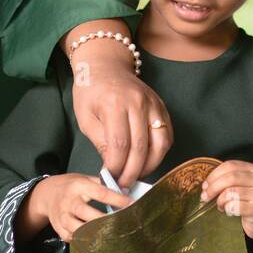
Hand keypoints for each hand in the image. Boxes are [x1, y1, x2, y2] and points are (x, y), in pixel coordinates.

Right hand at [28, 173, 133, 242]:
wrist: (47, 194)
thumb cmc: (72, 186)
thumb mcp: (85, 178)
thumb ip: (103, 185)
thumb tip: (126, 191)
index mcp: (79, 186)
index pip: (101, 193)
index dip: (117, 200)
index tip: (132, 204)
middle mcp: (69, 202)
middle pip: (88, 214)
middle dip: (106, 221)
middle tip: (123, 224)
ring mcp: (62, 216)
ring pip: (78, 229)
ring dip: (96, 234)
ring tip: (111, 236)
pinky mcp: (59, 228)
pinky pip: (73, 238)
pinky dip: (85, 241)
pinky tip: (97, 241)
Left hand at [68, 35, 171, 189]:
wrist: (106, 66)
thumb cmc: (91, 91)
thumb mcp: (85, 117)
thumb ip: (100, 142)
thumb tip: (112, 169)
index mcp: (114, 104)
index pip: (120, 144)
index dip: (116, 167)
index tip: (109, 180)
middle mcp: (138, 102)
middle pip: (141, 147)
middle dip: (132, 172)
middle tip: (123, 186)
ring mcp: (153, 104)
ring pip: (160, 143)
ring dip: (150, 165)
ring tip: (137, 176)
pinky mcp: (162, 107)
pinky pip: (167, 135)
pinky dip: (160, 153)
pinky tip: (147, 161)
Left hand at [199, 160, 252, 242]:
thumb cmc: (250, 203)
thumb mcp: (243, 186)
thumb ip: (229, 179)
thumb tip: (206, 184)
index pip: (230, 165)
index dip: (214, 175)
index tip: (205, 185)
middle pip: (230, 178)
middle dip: (213, 187)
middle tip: (205, 196)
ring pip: (230, 192)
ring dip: (220, 201)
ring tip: (221, 205)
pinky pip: (234, 206)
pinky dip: (227, 209)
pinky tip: (229, 211)